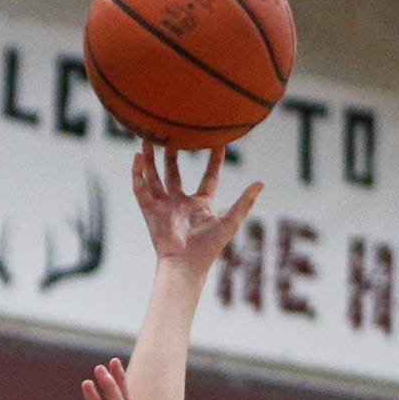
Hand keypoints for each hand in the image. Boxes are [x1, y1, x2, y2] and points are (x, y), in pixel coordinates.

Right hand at [133, 144, 262, 271]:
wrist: (185, 265)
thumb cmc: (208, 249)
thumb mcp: (230, 222)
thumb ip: (244, 203)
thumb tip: (261, 183)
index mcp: (201, 204)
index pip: (209, 177)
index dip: (213, 160)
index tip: (217, 141)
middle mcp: (180, 202)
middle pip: (174, 173)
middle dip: (171, 155)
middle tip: (172, 134)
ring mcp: (164, 205)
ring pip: (154, 176)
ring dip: (150, 159)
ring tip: (146, 138)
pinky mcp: (149, 210)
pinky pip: (140, 188)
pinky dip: (137, 173)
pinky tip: (136, 157)